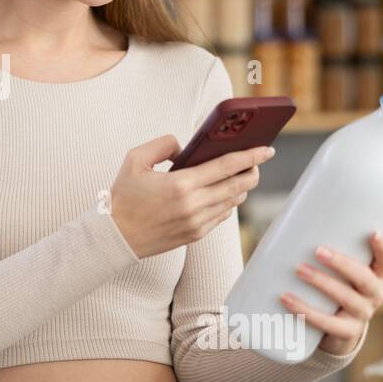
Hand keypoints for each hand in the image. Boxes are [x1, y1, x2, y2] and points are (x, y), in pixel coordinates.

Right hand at [108, 134, 273, 259]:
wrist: (115, 237)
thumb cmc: (123, 197)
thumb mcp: (135, 160)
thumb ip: (162, 144)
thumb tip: (185, 147)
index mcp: (181, 184)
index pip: (227, 166)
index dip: (251, 156)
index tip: (266, 149)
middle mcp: (194, 205)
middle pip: (239, 185)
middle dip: (253, 171)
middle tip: (257, 161)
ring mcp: (197, 222)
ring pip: (234, 201)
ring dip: (241, 186)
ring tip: (240, 175)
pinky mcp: (196, 234)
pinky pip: (222, 215)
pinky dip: (228, 202)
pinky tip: (224, 193)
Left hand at [281, 231, 382, 355]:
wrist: (335, 329)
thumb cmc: (333, 284)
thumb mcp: (337, 268)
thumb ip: (327, 246)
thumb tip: (292, 216)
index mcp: (376, 275)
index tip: (373, 233)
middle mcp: (374, 294)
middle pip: (364, 278)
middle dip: (342, 263)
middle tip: (318, 250)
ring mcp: (362, 315)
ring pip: (346, 298)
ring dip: (322, 283)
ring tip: (299, 270)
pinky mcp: (346, 332)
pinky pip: (328, 323)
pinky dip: (306, 310)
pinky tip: (286, 299)